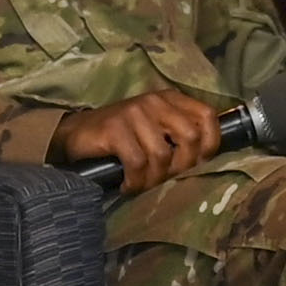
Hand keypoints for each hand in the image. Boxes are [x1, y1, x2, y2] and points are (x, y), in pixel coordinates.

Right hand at [51, 91, 222, 193]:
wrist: (75, 133)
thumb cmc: (121, 136)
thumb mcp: (154, 129)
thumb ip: (178, 136)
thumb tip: (205, 161)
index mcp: (170, 99)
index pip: (207, 116)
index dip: (210, 144)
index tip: (198, 165)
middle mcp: (154, 101)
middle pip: (190, 137)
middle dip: (182, 167)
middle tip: (166, 181)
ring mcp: (134, 113)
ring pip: (162, 155)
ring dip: (154, 180)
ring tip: (142, 186)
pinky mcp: (114, 129)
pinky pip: (137, 163)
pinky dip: (135, 181)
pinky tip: (127, 185)